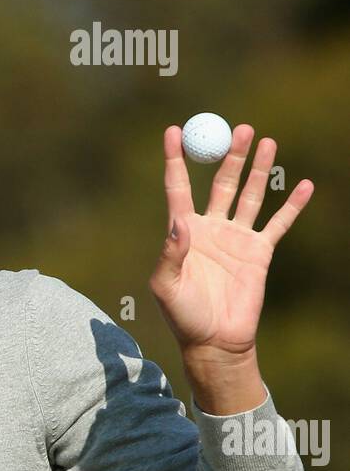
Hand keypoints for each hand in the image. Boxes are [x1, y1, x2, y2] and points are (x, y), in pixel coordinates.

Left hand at [149, 125, 312, 360]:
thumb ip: (170, 254)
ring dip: (258, 168)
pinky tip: (304, 185)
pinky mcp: (259, 252)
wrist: (215, 341)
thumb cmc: (184, 317)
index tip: (173, 131)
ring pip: (250, 194)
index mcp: (184, 232)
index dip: (175, 160)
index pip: (179, 188)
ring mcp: (237, 238)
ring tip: (266, 140)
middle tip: (239, 129)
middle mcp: (211, 229)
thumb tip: (179, 221)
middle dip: (230, 156)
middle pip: (221, 182)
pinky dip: (292, 205)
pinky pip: (279, 223)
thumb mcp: (166, 287)